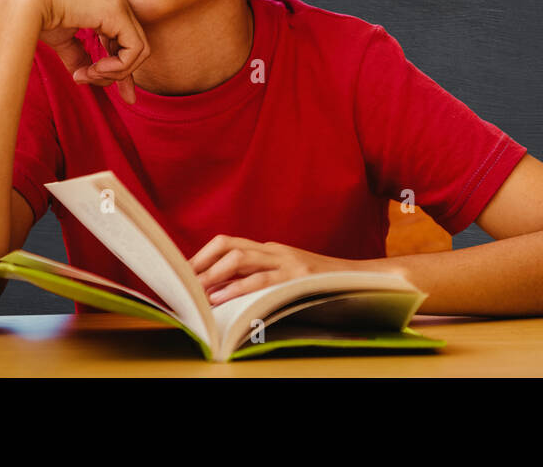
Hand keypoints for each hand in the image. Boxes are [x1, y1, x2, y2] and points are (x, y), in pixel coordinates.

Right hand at [0, 0, 150, 103]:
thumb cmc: (36, 14)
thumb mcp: (63, 40)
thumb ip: (78, 57)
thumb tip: (86, 76)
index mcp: (106, 7)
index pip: (128, 42)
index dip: (123, 69)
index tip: (124, 95)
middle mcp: (118, 3)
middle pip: (137, 48)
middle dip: (121, 74)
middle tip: (88, 80)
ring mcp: (120, 5)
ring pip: (140, 51)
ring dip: (115, 72)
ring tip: (87, 74)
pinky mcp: (117, 11)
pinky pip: (134, 49)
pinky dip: (118, 67)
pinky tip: (94, 69)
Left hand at [189, 234, 353, 304]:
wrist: (359, 280)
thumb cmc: (319, 285)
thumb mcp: (286, 278)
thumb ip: (259, 279)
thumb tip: (223, 293)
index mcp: (269, 250)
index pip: (227, 243)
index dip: (202, 256)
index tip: (183, 274)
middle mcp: (274, 251)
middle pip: (228, 245)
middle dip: (201, 263)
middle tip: (183, 283)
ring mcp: (286, 261)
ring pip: (240, 258)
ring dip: (213, 275)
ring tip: (196, 292)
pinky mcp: (296, 276)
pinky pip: (260, 280)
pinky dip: (236, 289)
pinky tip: (220, 299)